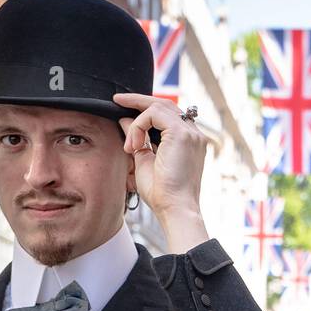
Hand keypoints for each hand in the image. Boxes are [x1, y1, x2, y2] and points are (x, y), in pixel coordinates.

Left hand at [113, 92, 207, 245]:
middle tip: (116, 101)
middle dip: (138, 101)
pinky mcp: (182, 134)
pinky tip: (134, 146)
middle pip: (165, 105)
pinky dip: (139, 126)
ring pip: (158, 107)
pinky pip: (154, 114)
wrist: (174, 208)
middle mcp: (193, 134)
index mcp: (188, 141)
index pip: (167, 115)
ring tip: (129, 146)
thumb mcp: (144, 159)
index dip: (145, 108)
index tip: (123, 107)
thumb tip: (125, 120)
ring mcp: (190, 133)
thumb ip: (137, 139)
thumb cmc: (163, 193)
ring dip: (137, 122)